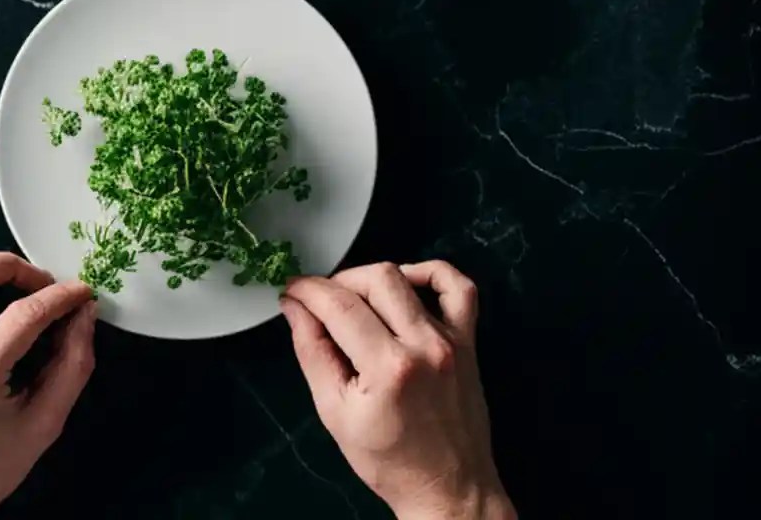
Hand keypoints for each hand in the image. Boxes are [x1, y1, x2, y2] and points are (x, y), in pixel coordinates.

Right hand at [281, 261, 513, 519]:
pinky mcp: (469, 342)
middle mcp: (426, 345)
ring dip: (372, 279)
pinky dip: (431, 273)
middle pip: (376, 279)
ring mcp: (452, 341)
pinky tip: (407, 283)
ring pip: (409, 278)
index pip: (341, 305)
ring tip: (354, 300)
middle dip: (338, 282)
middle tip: (320, 303)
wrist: (447, 488)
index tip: (291, 291)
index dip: (309, 290)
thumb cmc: (388, 460)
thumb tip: (295, 308)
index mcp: (389, 367)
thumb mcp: (334, 412)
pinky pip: (459, 288)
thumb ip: (312, 352)